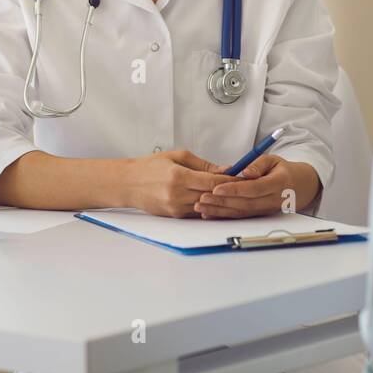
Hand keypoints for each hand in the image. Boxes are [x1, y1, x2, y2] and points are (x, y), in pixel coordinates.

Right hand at [125, 150, 239, 217]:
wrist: (128, 184)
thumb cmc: (150, 167)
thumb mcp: (177, 156)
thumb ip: (203, 165)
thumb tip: (225, 169)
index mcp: (179, 177)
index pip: (213, 182)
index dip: (231, 181)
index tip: (243, 178)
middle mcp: (177, 195)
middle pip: (213, 196)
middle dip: (229, 191)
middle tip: (243, 186)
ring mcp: (176, 208)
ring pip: (207, 207)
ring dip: (220, 201)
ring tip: (232, 194)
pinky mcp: (174, 216)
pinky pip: (197, 213)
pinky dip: (208, 207)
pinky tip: (216, 201)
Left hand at [193, 155, 320, 218]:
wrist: (300, 187)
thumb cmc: (283, 170)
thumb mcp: (274, 159)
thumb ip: (258, 164)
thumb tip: (244, 171)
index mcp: (278, 183)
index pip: (254, 188)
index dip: (234, 189)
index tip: (217, 187)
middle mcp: (273, 200)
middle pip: (245, 203)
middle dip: (221, 202)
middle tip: (202, 198)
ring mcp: (266, 210)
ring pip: (241, 212)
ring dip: (220, 211)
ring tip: (201, 206)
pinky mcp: (259, 215)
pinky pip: (241, 216)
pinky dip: (224, 216)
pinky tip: (209, 214)